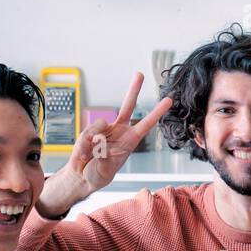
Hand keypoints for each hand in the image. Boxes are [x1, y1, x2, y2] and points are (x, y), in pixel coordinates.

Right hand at [36, 74, 172, 217]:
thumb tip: (99, 138)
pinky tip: (84, 154)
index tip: (168, 100)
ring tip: (91, 155)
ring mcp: (103, 129)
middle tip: (140, 74)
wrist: (81, 176)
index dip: (157, 112)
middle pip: (127, 106)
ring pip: (100, 124)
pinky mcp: (89, 131)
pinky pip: (87, 133)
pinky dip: (85, 145)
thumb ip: (104, 153)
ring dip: (94, 141)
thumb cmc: (98, 174)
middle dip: (133, 89)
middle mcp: (118, 131)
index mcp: (129, 141)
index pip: (145, 124)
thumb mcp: (106, 169)